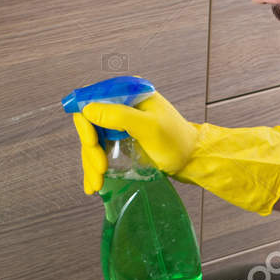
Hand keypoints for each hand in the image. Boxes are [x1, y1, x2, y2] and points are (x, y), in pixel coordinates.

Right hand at [69, 89, 279, 214]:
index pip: (92, 102)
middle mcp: (121, 105)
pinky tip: (93, 186)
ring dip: (90, 165)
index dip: (87, 125)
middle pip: (90, 125)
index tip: (94, 147)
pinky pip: (100, 152)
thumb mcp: (149, 127)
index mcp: (128, 92)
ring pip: (93, 142)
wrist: (192, 160)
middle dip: (90, 151)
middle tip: (99, 173)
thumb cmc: (176, 142)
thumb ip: (119, 116)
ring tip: (96, 186)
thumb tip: (87, 110)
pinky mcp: (120, 141)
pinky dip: (94, 169)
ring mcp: (120, 124)